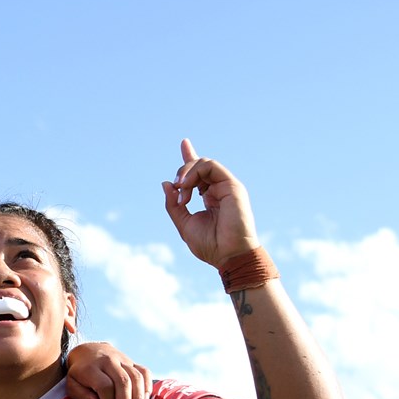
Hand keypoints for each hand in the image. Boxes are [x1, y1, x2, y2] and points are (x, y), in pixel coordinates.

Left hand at [66, 341, 151, 398]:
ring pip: (136, 377)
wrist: (89, 350)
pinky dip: (148, 387)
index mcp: (91, 367)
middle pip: (123, 382)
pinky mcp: (132, 361)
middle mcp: (108, 361)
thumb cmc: (79, 373)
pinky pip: (144, 372)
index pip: (105, 386)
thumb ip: (80, 395)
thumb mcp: (71, 384)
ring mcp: (122, 359)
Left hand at [162, 138, 259, 267]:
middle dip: (182, 173)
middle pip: (199, 166)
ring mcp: (227, 186)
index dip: (190, 157)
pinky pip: (211, 166)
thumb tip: (166, 183)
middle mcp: (219, 189)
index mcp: (209, 197)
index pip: (200, 173)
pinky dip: (195, 172)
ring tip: (182, 192)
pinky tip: (187, 187)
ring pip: (204, 163)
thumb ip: (174, 205)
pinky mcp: (232, 185)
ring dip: (187, 173)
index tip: (184, 143)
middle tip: (178, 193)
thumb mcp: (184, 224)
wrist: (229, 255)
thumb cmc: (210, 245)